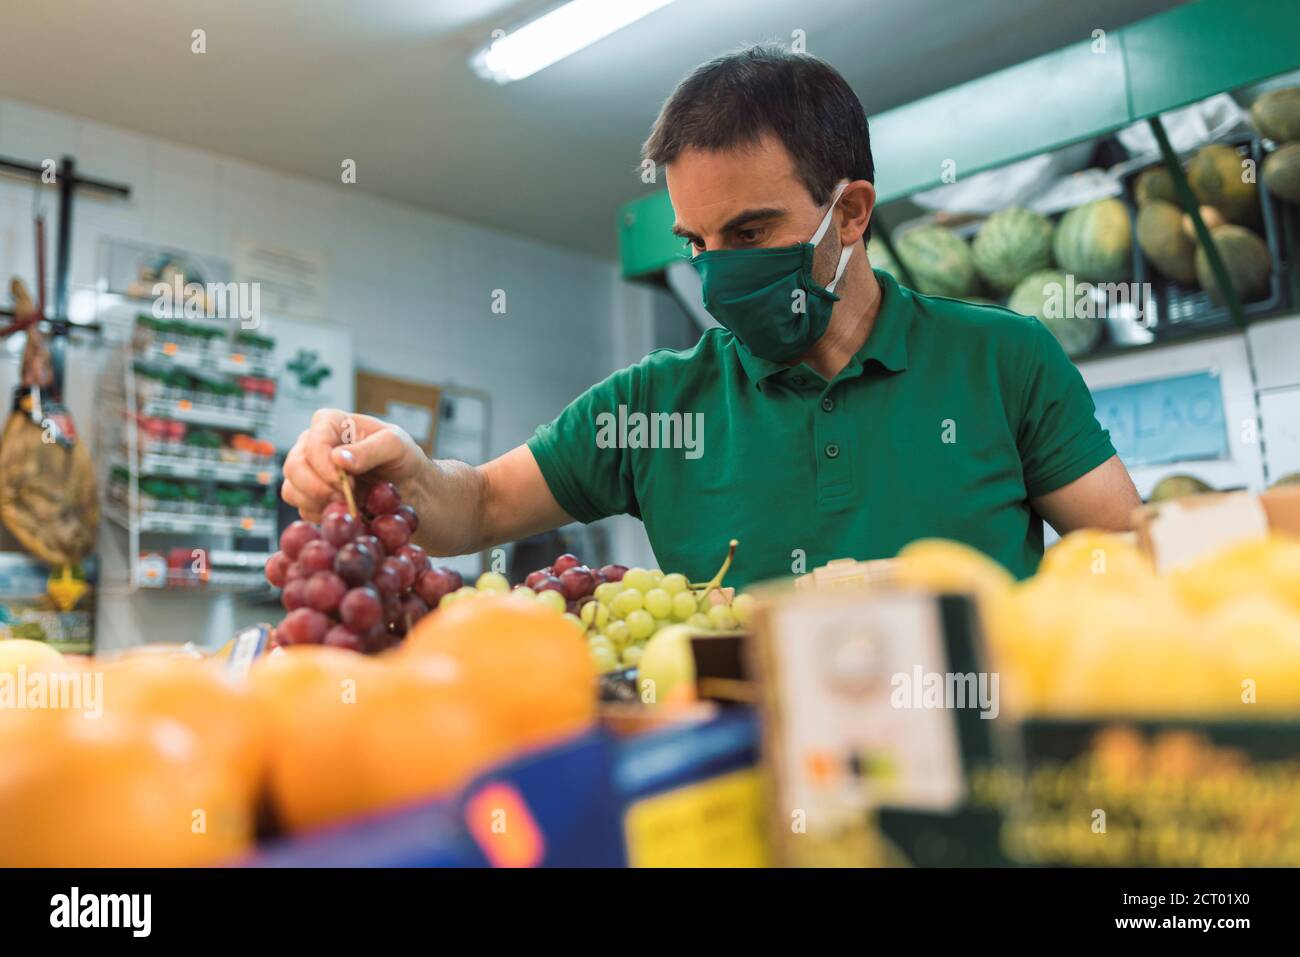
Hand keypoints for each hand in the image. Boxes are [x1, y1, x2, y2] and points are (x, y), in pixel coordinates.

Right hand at [282, 409, 426, 520]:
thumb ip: (369, 450)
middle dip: (319, 488)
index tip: (346, 482)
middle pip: (294, 467)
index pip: (313, 442)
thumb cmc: (401, 457)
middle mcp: (312, 444)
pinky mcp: (310, 495)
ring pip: (292, 490)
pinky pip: (302, 508)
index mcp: (330, 423)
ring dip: (318, 503)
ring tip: (349, 504)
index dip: (325, 466)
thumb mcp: (395, 446)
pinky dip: (321, 514)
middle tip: (346, 497)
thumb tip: (338, 458)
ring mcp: (308, 471)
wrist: (407, 485)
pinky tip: (344, 510)